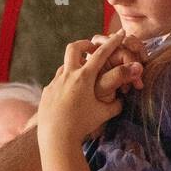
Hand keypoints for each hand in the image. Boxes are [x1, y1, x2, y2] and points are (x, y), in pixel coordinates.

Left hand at [39, 31, 136, 146]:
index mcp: (84, 77)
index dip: (112, 42)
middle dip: (85, 44)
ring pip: (64, 66)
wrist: (56, 137)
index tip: (119, 33)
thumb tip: (124, 98)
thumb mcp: (104, 113)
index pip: (101, 54)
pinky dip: (65, 84)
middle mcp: (68, 75)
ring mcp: (55, 83)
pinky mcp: (47, 92)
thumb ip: (116, 103)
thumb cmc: (82, 125)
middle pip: (74, 48)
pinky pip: (57, 82)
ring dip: (74, 66)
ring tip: (82, 77)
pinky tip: (69, 96)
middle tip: (92, 48)